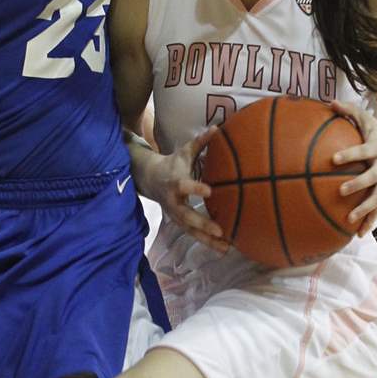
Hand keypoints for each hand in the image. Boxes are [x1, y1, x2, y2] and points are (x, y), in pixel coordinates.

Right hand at [142, 128, 227, 253]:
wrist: (150, 179)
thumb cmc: (173, 164)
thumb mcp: (184, 152)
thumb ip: (200, 142)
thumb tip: (217, 127)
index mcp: (175, 182)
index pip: (184, 186)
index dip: (195, 189)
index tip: (209, 191)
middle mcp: (174, 202)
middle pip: (187, 216)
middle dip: (203, 224)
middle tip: (220, 231)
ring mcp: (176, 215)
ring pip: (190, 231)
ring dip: (207, 240)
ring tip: (226, 247)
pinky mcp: (180, 223)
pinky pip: (194, 235)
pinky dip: (208, 243)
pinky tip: (224, 249)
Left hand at [328, 101, 376, 236]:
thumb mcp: (366, 118)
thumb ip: (348, 111)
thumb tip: (328, 102)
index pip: (363, 150)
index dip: (350, 154)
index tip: (333, 159)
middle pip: (373, 177)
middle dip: (358, 184)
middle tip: (340, 190)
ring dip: (365, 209)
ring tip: (349, 219)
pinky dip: (370, 221)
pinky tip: (358, 234)